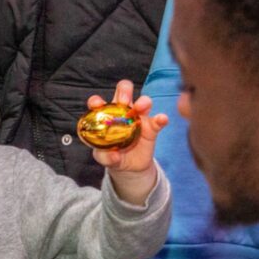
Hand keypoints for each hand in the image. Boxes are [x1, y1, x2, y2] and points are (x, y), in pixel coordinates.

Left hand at [86, 79, 167, 201]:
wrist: (130, 167)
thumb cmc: (112, 156)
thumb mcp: (104, 158)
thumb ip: (105, 156)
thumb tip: (114, 155)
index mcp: (106, 116)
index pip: (98, 102)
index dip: (96, 101)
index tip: (97, 105)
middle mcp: (123, 112)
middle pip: (123, 92)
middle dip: (124, 91)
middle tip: (123, 101)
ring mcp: (138, 118)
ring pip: (143, 102)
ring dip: (143, 101)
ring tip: (140, 107)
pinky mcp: (151, 127)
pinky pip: (158, 120)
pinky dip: (161, 118)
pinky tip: (161, 119)